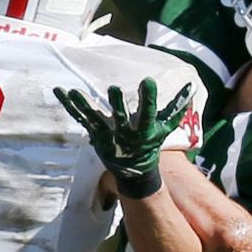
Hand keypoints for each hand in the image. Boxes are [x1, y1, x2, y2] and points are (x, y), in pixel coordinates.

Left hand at [54, 77, 192, 198]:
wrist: (133, 170)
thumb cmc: (151, 144)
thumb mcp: (165, 128)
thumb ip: (177, 108)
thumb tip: (192, 86)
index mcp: (143, 131)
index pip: (148, 113)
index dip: (148, 98)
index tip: (148, 81)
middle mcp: (124, 134)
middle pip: (120, 117)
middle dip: (117, 104)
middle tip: (114, 88)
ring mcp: (107, 135)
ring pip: (93, 118)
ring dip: (83, 105)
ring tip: (74, 91)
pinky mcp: (94, 134)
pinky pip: (79, 118)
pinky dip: (69, 105)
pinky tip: (59, 90)